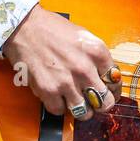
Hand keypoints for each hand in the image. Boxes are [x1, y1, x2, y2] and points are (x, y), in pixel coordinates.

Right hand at [0, 5, 118, 120]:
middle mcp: (84, 68)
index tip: (108, 91)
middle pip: (105, 102)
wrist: (24, 27)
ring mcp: (66, 81)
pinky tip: (58, 96)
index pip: (116, 81)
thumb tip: (106, 77)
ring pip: (85, 113)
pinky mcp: (48, 90)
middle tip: (94, 101)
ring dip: (82, 109)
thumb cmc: (52, 29)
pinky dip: (60, 106)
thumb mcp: (84, 36)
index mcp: (96, 52)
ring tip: (77, 101)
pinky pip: (60, 111)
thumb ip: (97, 57)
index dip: (113, 89)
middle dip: (101, 104)